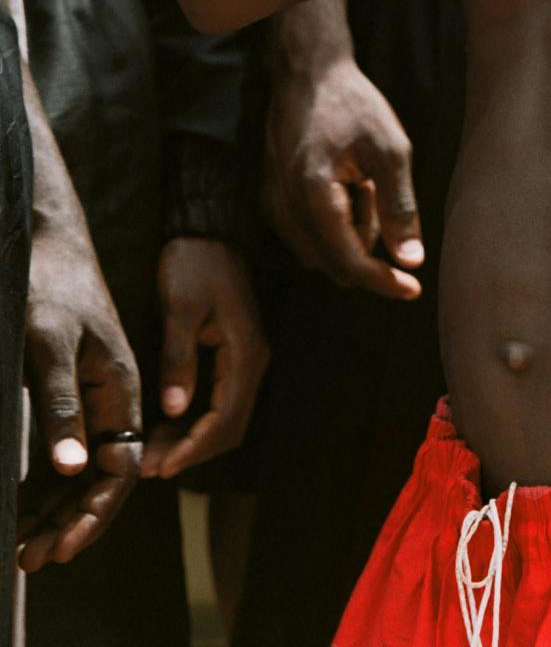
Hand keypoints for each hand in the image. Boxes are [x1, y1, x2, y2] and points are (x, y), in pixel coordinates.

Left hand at [20, 216, 141, 571]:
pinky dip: (45, 485)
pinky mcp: (73, 392)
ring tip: (19, 548)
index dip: (92, 514)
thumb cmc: (51, 286)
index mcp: (121, 388)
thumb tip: (70, 469)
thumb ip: (63, 405)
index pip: (119, 469)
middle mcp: (114, 399)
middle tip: (28, 559)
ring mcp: (94, 397)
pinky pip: (67, 449)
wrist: (46, 243)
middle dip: (69, 523)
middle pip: (103, 478)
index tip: (58, 548)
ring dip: (55, 511)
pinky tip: (21, 508)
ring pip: (83, 470)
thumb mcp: (51, 344)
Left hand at [141, 239, 268, 480]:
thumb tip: (174, 409)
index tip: (162, 466)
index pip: (226, 417)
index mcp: (246, 351)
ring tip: (151, 455)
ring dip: (191, 439)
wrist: (207, 231)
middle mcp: (253, 360)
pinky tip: (164, 428)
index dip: (194, 447)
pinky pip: (218, 400)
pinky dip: (193, 421)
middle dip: (191, 450)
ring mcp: (245, 358)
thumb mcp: (181, 308)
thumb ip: (179, 359)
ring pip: (224, 416)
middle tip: (150, 468)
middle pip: (229, 425)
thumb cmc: (194, 264)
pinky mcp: (232, 355)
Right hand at [266, 43, 423, 300]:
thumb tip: (410, 262)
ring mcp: (272, 203)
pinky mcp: (271, 196)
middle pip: (334, 263)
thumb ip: (399, 208)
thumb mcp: (391, 150)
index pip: (348, 263)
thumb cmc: (353, 103)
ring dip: (351, 233)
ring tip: (366, 183)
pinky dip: (335, 222)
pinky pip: (307, 232)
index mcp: (312, 195)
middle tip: (383, 197)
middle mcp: (283, 207)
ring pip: (321, 250)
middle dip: (368, 248)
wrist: (310, 71)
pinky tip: (350, 184)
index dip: (383, 282)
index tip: (413, 289)